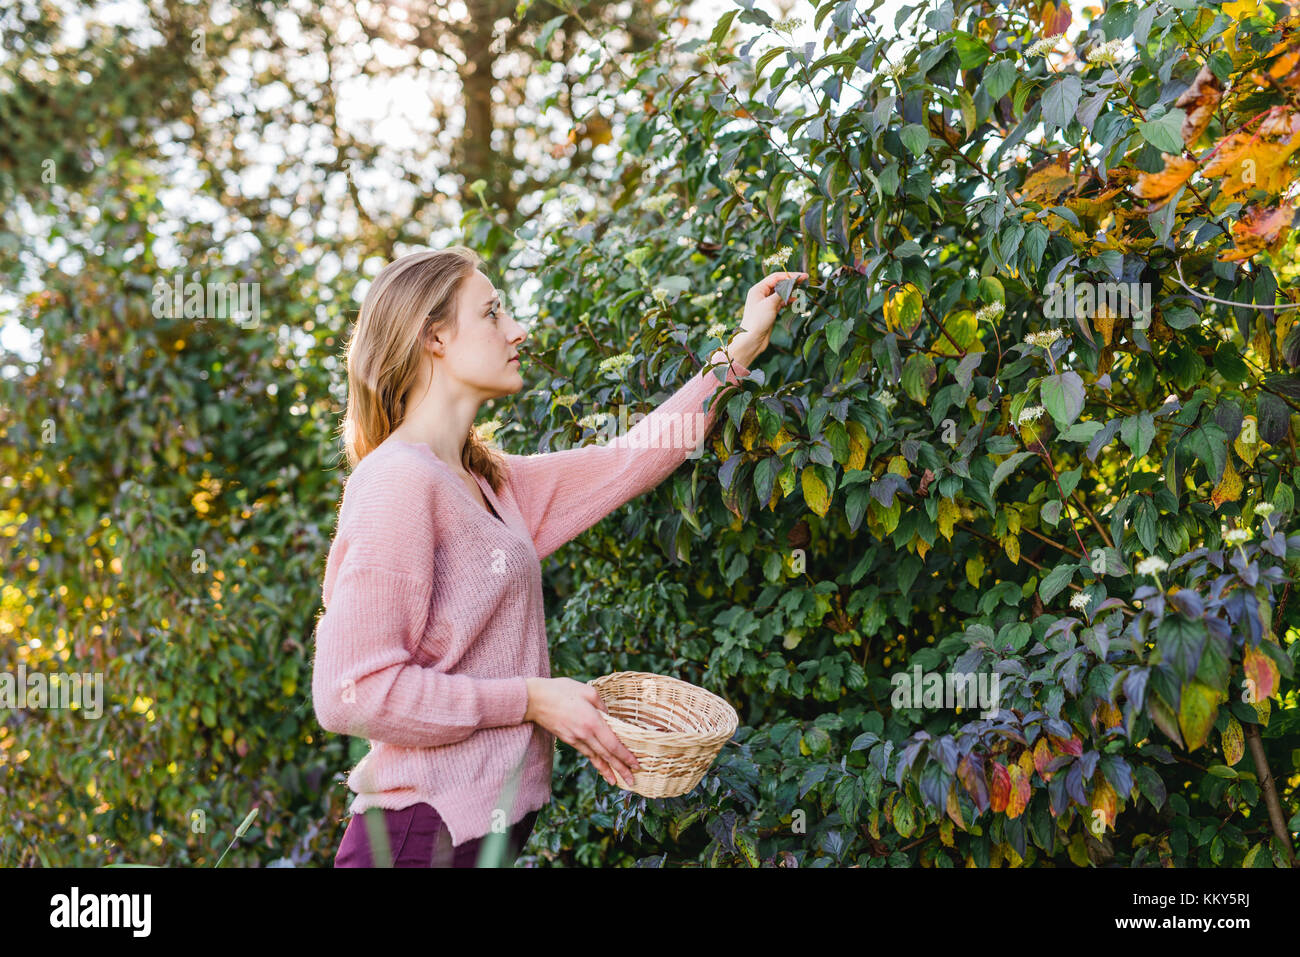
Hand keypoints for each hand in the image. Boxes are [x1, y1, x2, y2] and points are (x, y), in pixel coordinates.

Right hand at [524, 677, 641, 787]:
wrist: (534, 700)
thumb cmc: (561, 690)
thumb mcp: (587, 691)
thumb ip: (602, 705)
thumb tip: (610, 717)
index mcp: (593, 721)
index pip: (613, 744)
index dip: (625, 756)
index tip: (636, 765)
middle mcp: (585, 734)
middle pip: (607, 755)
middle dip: (621, 769)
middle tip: (632, 781)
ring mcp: (575, 739)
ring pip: (595, 757)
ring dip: (608, 770)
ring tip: (617, 781)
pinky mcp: (568, 740)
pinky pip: (585, 753)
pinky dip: (595, 762)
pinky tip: (600, 768)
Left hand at [738, 270, 808, 353]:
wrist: (751, 340)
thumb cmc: (757, 321)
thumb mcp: (770, 304)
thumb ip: (781, 293)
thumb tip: (791, 284)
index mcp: (758, 289)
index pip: (776, 277)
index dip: (790, 275)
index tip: (803, 276)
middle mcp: (761, 294)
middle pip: (779, 283)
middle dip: (791, 282)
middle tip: (804, 281)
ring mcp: (765, 302)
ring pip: (781, 293)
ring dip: (791, 291)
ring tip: (802, 291)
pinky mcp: (770, 311)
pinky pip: (781, 302)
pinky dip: (788, 300)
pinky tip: (796, 300)